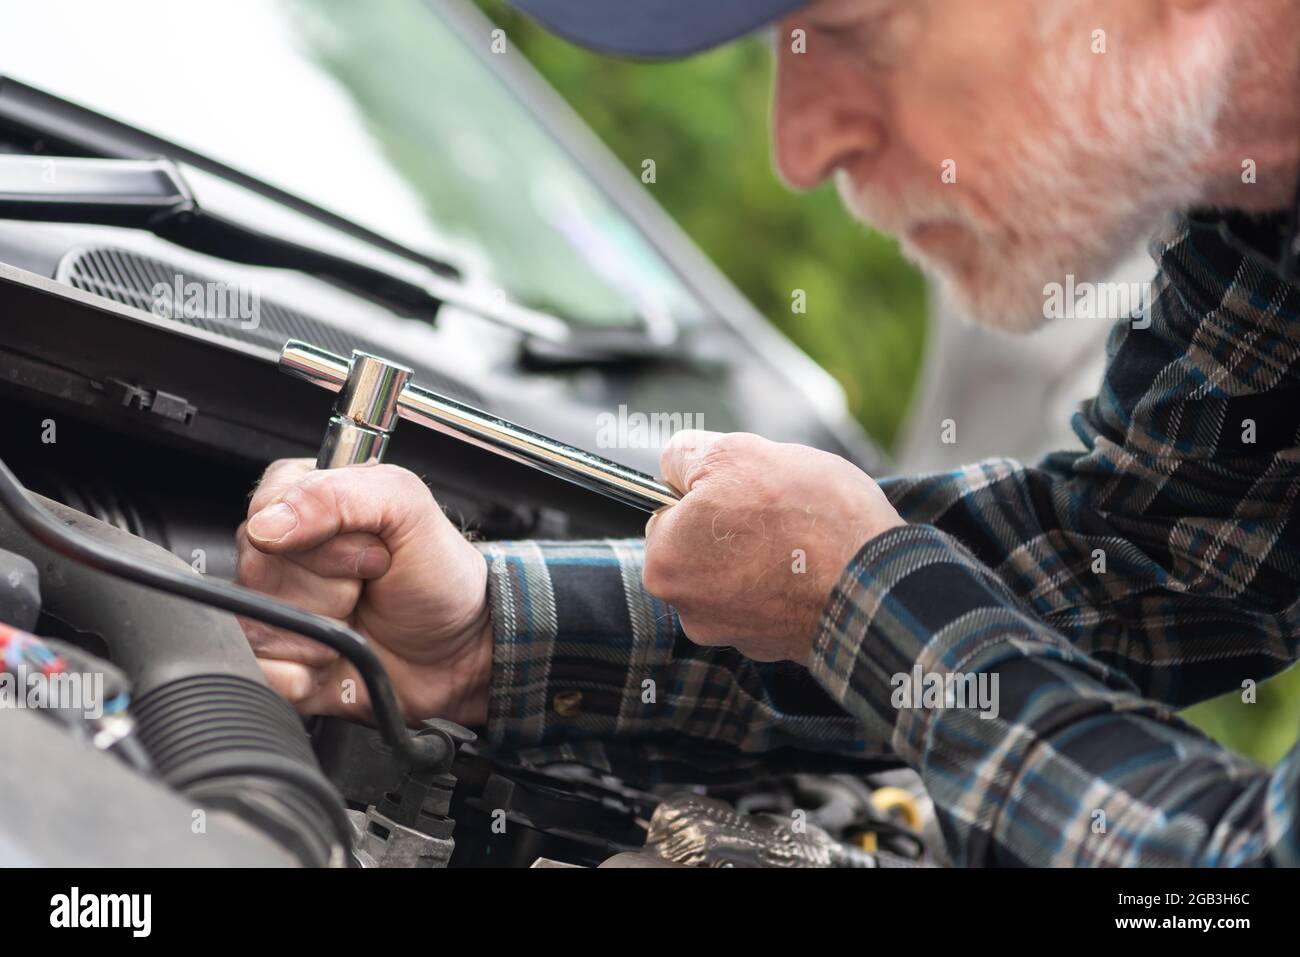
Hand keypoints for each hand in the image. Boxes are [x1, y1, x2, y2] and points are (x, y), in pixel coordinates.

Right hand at [235, 459, 491, 725]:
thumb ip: (342, 496)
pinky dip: (299, 673)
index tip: (371, 552)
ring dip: (319, 631)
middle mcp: (284, 554)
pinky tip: (334, 662)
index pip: (266, 512)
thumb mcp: (410, 511)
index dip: (319, 541)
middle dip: (326, 587)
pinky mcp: (279, 661)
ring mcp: (277, 609)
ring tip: (355, 623)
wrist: (461, 655)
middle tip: (368, 588)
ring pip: (254, 621)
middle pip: (257, 569)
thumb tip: (269, 523)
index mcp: (309, 504)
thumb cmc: (441, 578)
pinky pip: (258, 670)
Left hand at [643, 431, 903, 663]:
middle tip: (777, 508)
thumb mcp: (736, 453)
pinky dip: (787, 583)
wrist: (877, 581)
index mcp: (664, 564)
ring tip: (802, 537)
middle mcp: (688, 611)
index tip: (742, 487)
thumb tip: (674, 460)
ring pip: (738, 573)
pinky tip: (814, 565)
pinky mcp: (775, 646)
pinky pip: (772, 600)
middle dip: (735, 525)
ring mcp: (733, 635)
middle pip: (704, 547)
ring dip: (762, 554)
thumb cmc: (806, 514)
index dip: (707, 490)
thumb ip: (687, 453)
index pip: (669, 512)